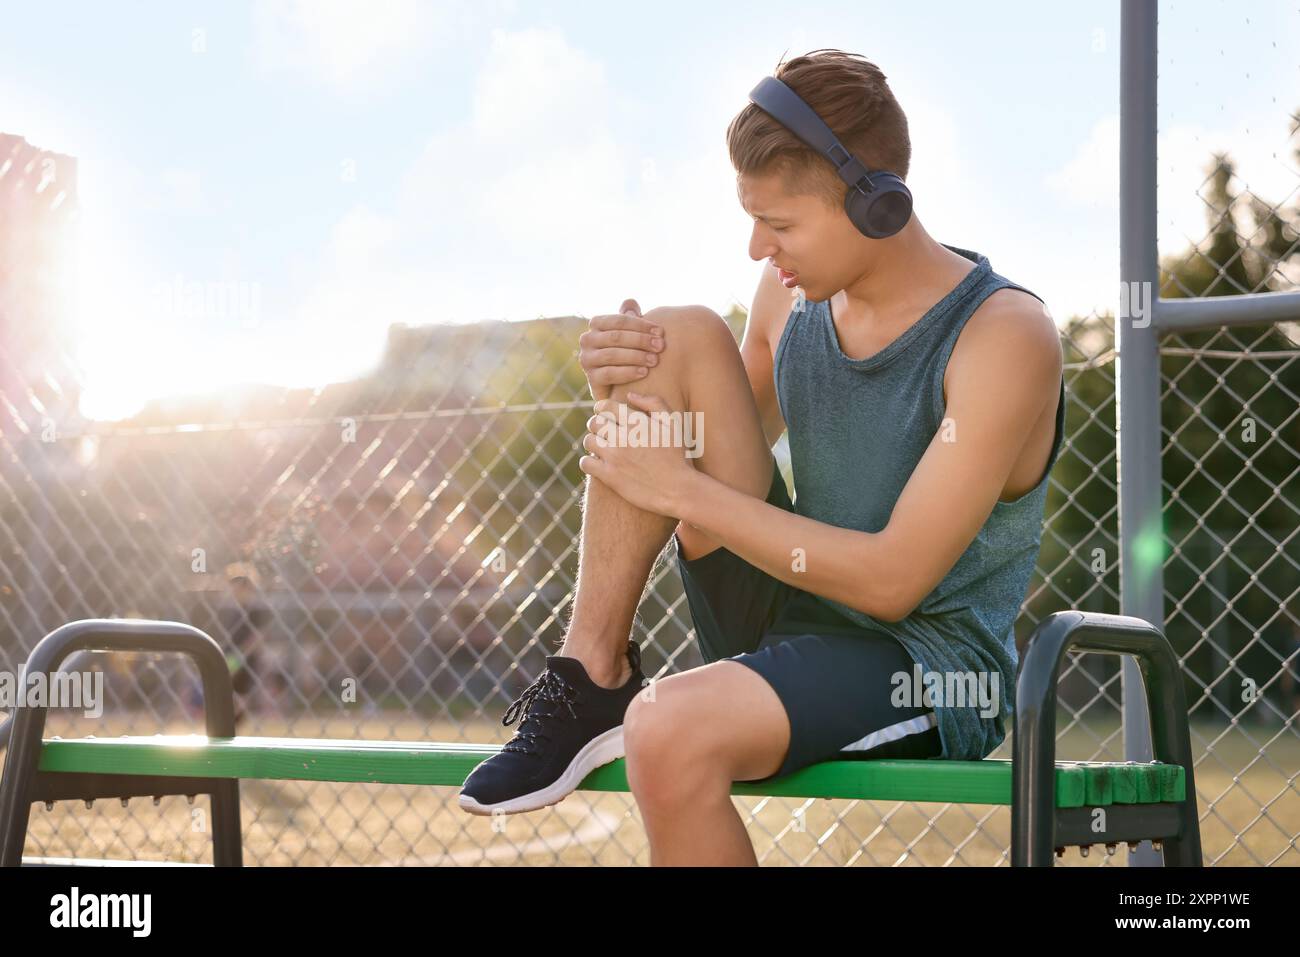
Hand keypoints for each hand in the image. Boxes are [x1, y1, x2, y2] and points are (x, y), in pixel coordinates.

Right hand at [578, 299, 664, 400]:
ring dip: (636, 356)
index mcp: (596, 324)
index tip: (660, 332)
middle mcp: (587, 340)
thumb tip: (630, 302)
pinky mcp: (591, 379)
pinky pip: (609, 374)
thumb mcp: (629, 334)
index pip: (619, 320)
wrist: (618, 385)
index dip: (641, 325)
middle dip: (641, 340)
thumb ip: (630, 318)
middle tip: (660, 346)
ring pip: (612, 355)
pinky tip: (644, 372)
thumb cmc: (627, 352)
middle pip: (616, 336)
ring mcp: (587, 359)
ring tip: (654, 360)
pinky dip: (628, 372)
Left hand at [578, 392, 696, 516]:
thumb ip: (654, 403)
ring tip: (602, 448)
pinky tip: (598, 464)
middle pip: (595, 423)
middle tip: (604, 432)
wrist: (678, 490)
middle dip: (598, 425)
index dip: (602, 409)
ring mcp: (614, 457)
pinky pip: (585, 463)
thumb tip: (630, 395)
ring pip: (588, 441)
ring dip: (594, 442)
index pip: (605, 407)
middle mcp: (623, 437)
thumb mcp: (673, 424)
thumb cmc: (677, 456)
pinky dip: (588, 462)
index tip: (605, 415)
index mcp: (637, 423)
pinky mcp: (609, 476)